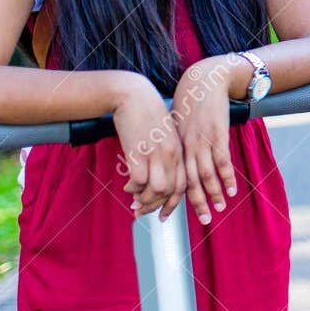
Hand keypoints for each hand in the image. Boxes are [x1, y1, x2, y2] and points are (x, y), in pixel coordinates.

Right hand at [111, 75, 187, 220]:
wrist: (132, 95)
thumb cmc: (145, 115)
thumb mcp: (162, 135)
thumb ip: (164, 154)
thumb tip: (156, 177)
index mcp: (180, 150)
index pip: (183, 184)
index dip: (174, 203)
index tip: (163, 215)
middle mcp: (172, 154)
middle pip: (171, 191)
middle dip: (157, 207)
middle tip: (141, 213)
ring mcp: (157, 153)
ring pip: (157, 189)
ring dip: (145, 200)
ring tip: (133, 201)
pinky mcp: (140, 151)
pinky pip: (139, 181)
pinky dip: (133, 188)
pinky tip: (126, 186)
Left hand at [170, 57, 238, 224]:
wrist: (203, 81)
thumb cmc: (189, 102)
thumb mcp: (175, 123)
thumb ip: (175, 142)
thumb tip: (170, 160)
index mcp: (174, 146)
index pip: (173, 178)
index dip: (171, 198)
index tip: (171, 214)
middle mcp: (186, 147)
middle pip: (188, 182)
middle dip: (195, 203)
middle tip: (202, 220)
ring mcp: (202, 142)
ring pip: (205, 175)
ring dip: (213, 194)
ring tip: (219, 209)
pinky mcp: (218, 135)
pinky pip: (223, 162)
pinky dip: (228, 178)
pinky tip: (232, 190)